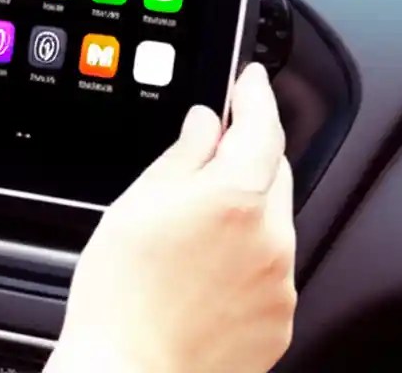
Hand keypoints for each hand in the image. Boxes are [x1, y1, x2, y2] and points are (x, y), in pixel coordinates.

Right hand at [46, 63, 295, 372]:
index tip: (253, 81)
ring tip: (190, 246)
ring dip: (246, 217)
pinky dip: (249, 263)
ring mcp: (280, 283)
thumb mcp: (137, 205)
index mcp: (235, 197)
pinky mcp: (280, 320)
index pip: (264, 125)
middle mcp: (271, 237)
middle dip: (245, 162)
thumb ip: (183, 156)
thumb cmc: (121, 298)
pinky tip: (205, 280)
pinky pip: (272, 271)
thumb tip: (206, 124)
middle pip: (273, 173)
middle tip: (199, 174)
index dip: (257, 95)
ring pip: (273, 225)